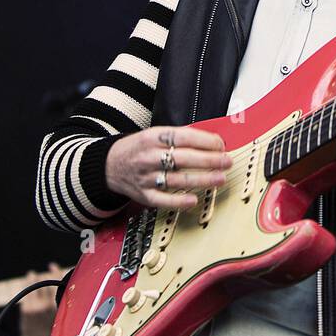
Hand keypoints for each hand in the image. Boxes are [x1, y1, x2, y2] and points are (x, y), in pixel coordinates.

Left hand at [15, 262, 61, 335]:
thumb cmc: (50, 329)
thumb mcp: (61, 317)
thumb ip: (63, 304)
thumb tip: (67, 287)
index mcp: (58, 308)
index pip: (58, 285)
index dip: (56, 273)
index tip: (53, 265)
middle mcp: (47, 306)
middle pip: (46, 284)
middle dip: (48, 274)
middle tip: (50, 267)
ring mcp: (36, 307)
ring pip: (34, 287)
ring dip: (33, 278)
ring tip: (32, 275)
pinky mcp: (27, 309)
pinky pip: (27, 293)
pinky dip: (26, 285)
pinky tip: (27, 282)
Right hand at [105, 126, 232, 210]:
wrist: (109, 165)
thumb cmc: (138, 148)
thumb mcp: (154, 134)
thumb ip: (180, 137)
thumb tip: (211, 141)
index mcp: (153, 137)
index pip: (183, 136)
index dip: (205, 141)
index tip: (221, 145)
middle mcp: (149, 157)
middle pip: (184, 158)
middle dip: (209, 160)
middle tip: (226, 162)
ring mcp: (146, 177)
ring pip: (177, 179)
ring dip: (202, 180)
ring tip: (220, 179)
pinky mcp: (144, 195)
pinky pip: (163, 200)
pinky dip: (179, 202)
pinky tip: (194, 200)